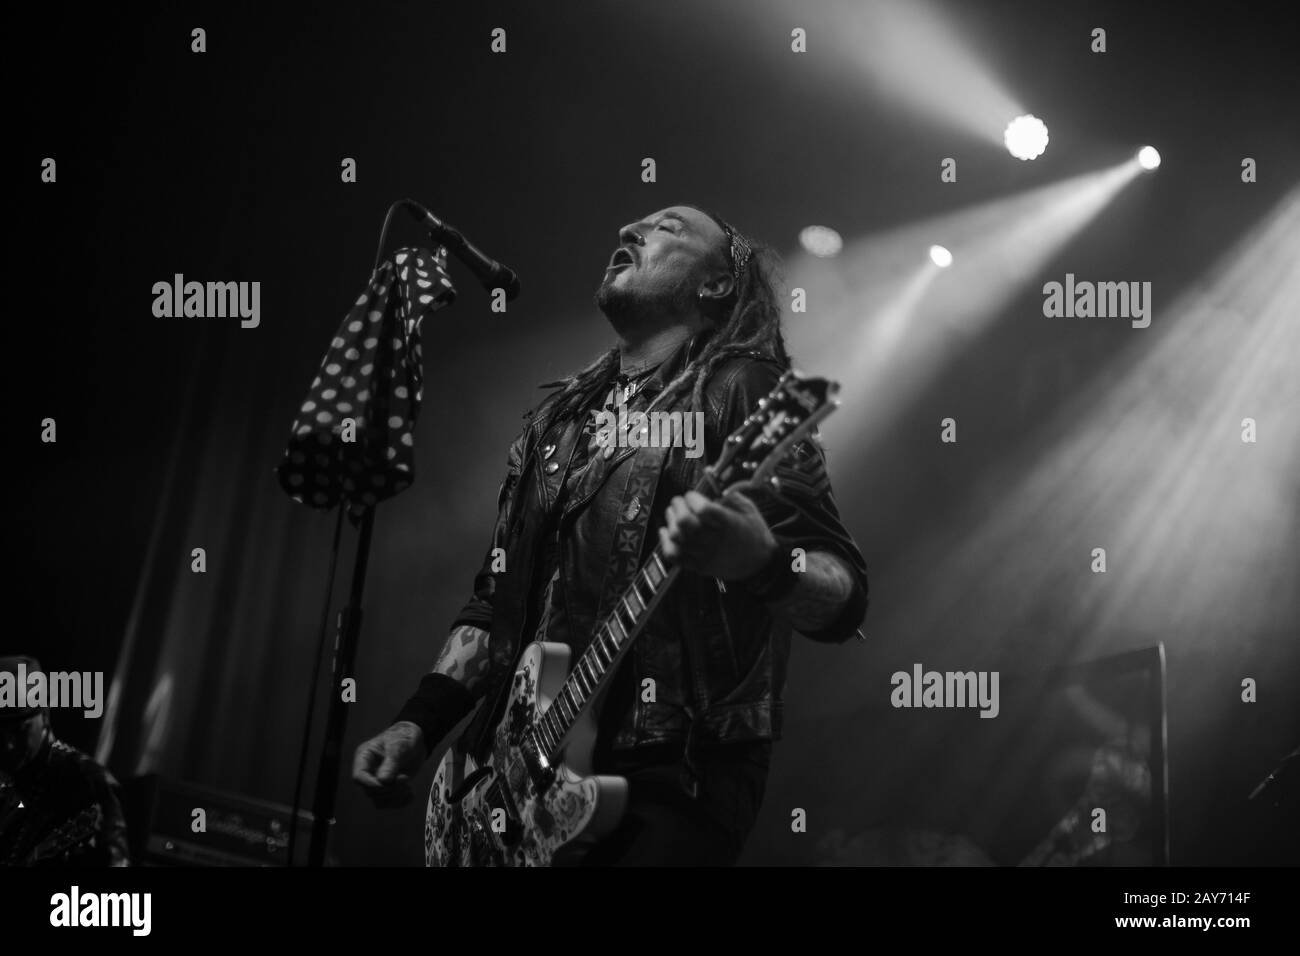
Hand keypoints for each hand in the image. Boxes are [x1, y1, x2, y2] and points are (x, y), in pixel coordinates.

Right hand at [352, 721, 425, 807]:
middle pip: (370, 791)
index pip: (359, 776)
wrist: (417, 740)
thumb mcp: (398, 746)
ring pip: (379, 800)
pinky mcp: (390, 788)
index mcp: (365, 757)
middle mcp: (369, 771)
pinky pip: (390, 803)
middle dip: (388, 789)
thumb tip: (383, 781)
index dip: (370, 783)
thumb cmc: (404, 737)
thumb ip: (391, 762)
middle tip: (404, 779)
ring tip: (407, 787)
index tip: (386, 783)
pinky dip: (400, 802)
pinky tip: (410, 794)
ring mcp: (379, 781)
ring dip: (394, 797)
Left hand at [658, 489, 776, 580]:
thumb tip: (713, 484)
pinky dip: (665, 542)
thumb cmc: (754, 533)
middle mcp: (715, 540)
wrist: (759, 565)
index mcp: (729, 524)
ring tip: (673, 513)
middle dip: (678, 506)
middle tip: (679, 501)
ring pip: (676, 537)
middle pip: (684, 522)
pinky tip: (666, 531)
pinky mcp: (698, 566)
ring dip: (671, 521)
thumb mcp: (749, 509)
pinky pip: (674, 556)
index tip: (692, 495)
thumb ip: (731, 496)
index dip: (692, 498)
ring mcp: (705, 555)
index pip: (702, 509)